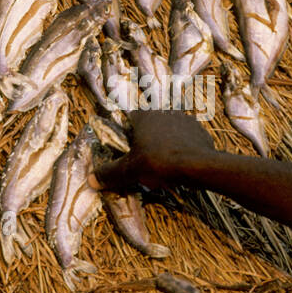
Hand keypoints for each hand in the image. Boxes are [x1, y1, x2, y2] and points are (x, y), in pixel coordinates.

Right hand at [90, 110, 216, 192]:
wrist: (198, 166)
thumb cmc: (159, 163)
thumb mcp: (129, 170)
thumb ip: (110, 174)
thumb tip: (91, 180)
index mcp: (145, 116)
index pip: (131, 118)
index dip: (128, 133)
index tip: (129, 149)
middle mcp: (165, 112)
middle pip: (151, 126)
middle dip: (148, 140)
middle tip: (147, 160)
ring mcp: (185, 120)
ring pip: (171, 131)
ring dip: (167, 143)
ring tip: (165, 164)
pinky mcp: (201, 131)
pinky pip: (188, 140)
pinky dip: (184, 149)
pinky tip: (183, 164)